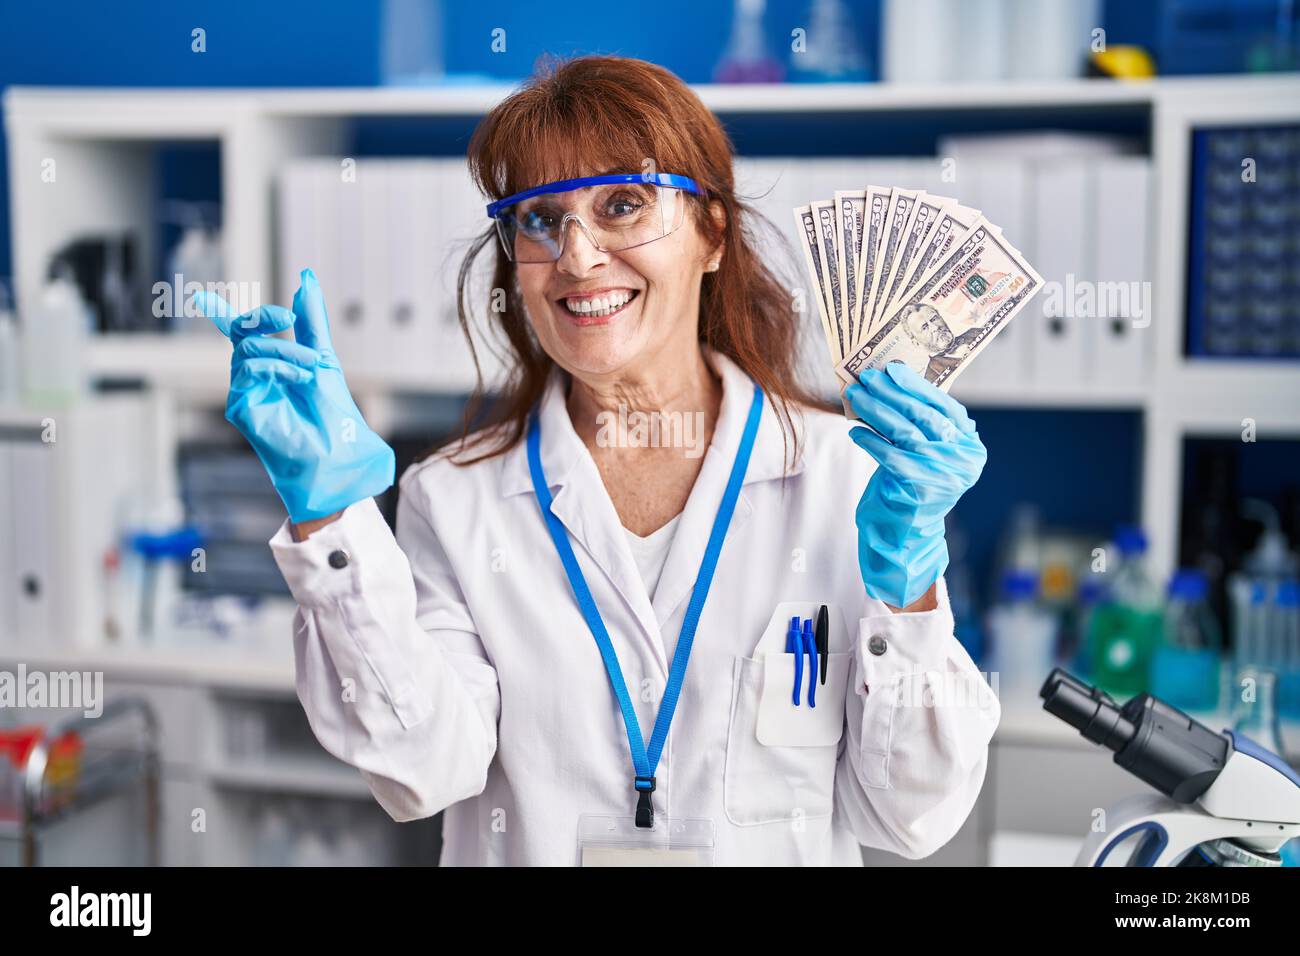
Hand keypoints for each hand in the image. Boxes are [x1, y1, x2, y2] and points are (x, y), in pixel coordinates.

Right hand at [198, 269, 394, 523]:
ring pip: (250, 348)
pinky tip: (299, 379)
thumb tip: (307, 279)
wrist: (336, 449)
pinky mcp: (240, 406)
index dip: (221, 315)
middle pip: (241, 332)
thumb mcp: (323, 356)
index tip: (201, 297)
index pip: (243, 335)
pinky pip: (250, 369)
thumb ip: (311, 320)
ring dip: (286, 351)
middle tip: (287, 318)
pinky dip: (279, 367)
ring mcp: (245, 390)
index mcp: (272, 363)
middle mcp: (255, 375)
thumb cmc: (332, 411)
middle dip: (262, 317)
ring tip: (310, 368)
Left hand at [844, 362, 985, 608]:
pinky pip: (889, 456)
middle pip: (923, 416)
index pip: (945, 407)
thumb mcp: (928, 454)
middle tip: (866, 378)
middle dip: (891, 393)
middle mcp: (962, 460)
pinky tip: (854, 430)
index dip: (917, 386)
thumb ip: (922, 426)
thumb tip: (892, 384)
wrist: (907, 536)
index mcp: (970, 447)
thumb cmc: (914, 488)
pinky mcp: (918, 489)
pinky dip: (870, 440)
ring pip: (904, 432)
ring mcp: (942, 475)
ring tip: (854, 397)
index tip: (892, 370)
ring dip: (875, 410)